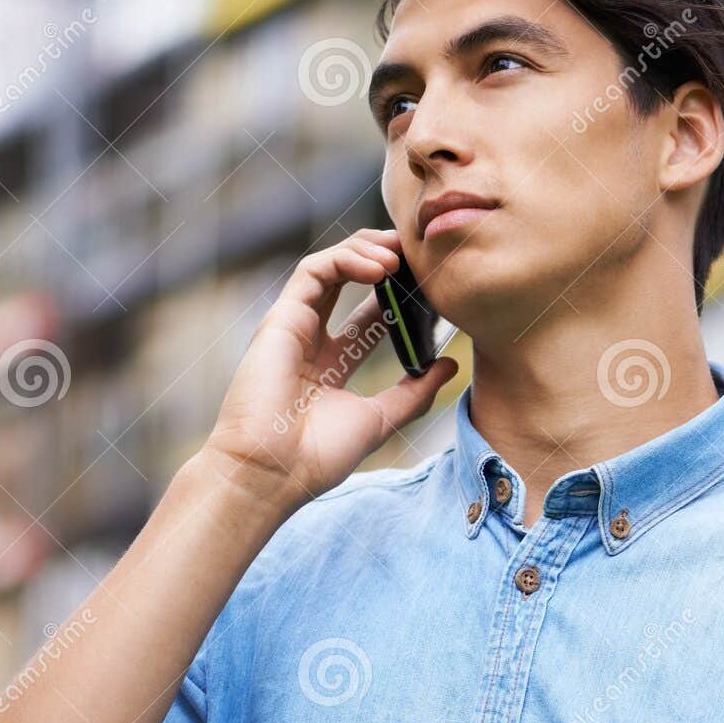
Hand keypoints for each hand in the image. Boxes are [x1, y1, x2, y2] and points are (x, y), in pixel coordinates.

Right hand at [204, 228, 457, 510]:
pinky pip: (313, 270)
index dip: (398, 296)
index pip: (368, 316)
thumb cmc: (317, 456)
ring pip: (330, 266)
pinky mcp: (280, 317)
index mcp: (331, 365)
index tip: (431, 290)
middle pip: (348, 282)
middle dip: (383, 259)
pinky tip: (379, 267)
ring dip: (366, 250)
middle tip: (418, 255)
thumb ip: (415, 391)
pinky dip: (346, 259)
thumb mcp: (381, 418)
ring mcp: (293, 327)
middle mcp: (310, 341)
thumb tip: (450, 364)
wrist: (273, 472)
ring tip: (401, 253)